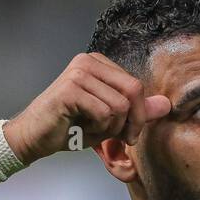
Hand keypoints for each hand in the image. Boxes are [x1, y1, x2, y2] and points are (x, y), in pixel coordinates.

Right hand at [3, 52, 171, 165]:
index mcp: (99, 64)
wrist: (34, 137)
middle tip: (120, 137)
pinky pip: (103, 113)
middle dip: (131, 122)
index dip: (139, 115)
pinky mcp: (70, 89)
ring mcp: (78, 73)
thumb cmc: (70, 127)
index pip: (137, 86)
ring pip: (119, 106)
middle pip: (133, 91)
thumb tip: (166, 105)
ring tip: (90, 128)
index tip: (129, 134)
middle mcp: (88, 62)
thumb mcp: (110, 119)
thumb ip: (137, 110)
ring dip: (109, 128)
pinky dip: (96, 130)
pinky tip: (80, 128)